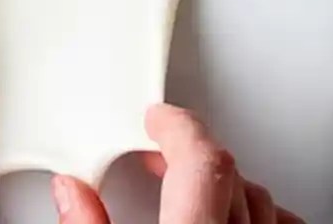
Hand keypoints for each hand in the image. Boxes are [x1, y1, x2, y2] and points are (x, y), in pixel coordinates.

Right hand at [50, 104, 302, 223]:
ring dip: (226, 183)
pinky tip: (237, 215)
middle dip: (193, 152)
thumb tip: (71, 191)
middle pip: (231, 174)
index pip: (202, 160)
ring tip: (191, 185)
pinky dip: (259, 213)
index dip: (178, 128)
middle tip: (160, 149)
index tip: (157, 118)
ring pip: (261, 201)